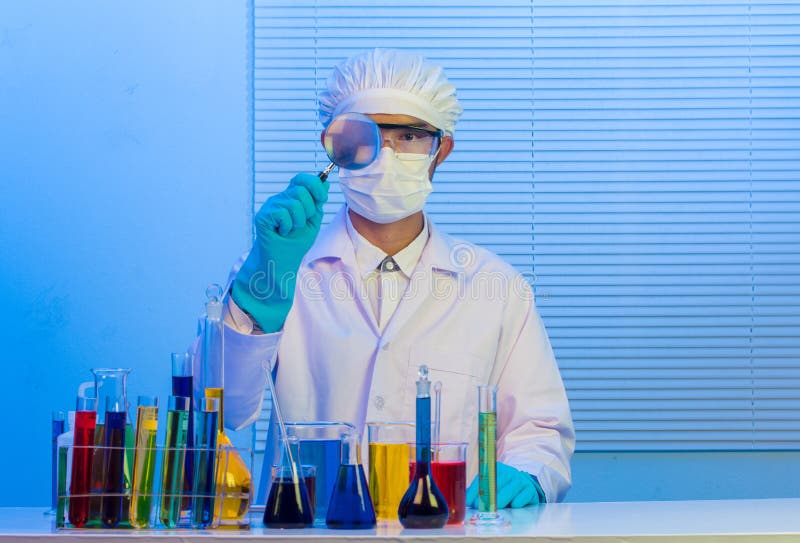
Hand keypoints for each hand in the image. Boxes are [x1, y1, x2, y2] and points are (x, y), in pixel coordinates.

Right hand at [231, 173, 328, 332]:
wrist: (282, 261)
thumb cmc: (295, 243)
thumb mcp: (312, 221)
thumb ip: (317, 203)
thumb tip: (324, 183)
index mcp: (292, 198)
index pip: (302, 179)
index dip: (315, 185)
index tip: (322, 198)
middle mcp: (280, 198)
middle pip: (301, 190)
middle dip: (308, 210)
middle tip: (300, 224)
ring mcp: (270, 206)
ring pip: (294, 203)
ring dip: (298, 222)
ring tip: (290, 231)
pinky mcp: (263, 216)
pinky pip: (283, 213)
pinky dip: (287, 227)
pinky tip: (281, 233)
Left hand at [466, 462, 543, 508]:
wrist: (527, 486)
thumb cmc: (505, 488)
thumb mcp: (492, 486)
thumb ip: (480, 491)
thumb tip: (466, 501)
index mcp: (496, 469)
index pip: (483, 478)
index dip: (475, 491)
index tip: (470, 502)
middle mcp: (509, 472)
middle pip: (497, 483)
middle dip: (487, 497)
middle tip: (480, 508)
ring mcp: (520, 480)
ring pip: (510, 490)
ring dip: (501, 501)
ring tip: (494, 510)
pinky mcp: (530, 490)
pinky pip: (522, 497)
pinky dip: (517, 503)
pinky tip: (513, 505)